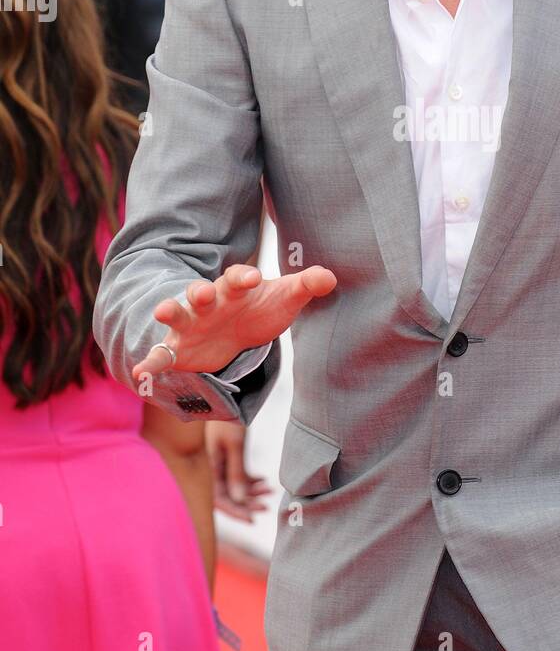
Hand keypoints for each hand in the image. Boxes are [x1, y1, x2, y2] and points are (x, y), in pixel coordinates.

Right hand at [131, 262, 336, 381]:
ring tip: (161, 311)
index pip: (238, 278)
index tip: (253, 278)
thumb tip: (329, 277)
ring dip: (169, 311)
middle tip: (202, 294)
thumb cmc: (260, 309)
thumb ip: (305, 286)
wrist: (234, 330)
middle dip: (201, 292)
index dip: (244, 277)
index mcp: (234, 288)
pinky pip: (161, 356)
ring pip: (177, 315)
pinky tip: (141, 373)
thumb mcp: (284, 298)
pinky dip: (150, 363)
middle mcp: (208, 302)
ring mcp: (190, 325)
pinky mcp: (178, 349)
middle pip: (201, 292)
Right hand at [205, 421, 271, 521]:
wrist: (225, 394)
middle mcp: (210, 468)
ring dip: (251, 491)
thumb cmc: (227, 416)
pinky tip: (264, 480)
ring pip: (234, 485)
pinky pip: (237, 474)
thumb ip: (236, 473)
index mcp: (208, 468)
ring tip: (270, 491)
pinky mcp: (225, 454)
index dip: (236, 512)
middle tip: (266, 508)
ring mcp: (217, 461)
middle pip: (227, 495)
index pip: (220, 499)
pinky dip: (250, 479)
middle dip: (247, 503)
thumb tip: (241, 500)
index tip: (253, 520)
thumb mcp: (234, 444)